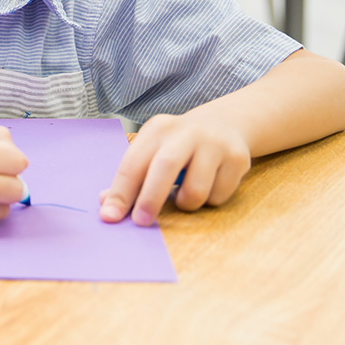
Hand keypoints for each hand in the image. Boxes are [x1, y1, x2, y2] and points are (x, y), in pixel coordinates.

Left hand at [99, 111, 250, 226]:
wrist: (225, 123)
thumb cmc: (179, 145)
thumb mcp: (154, 150)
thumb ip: (133, 177)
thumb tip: (107, 205)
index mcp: (158, 129)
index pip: (133, 162)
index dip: (120, 192)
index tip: (110, 216)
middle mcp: (186, 131)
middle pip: (164, 167)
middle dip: (150, 198)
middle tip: (142, 221)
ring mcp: (215, 143)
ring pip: (196, 189)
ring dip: (186, 203)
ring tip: (186, 195)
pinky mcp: (237, 158)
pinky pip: (219, 195)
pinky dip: (210, 200)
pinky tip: (210, 183)